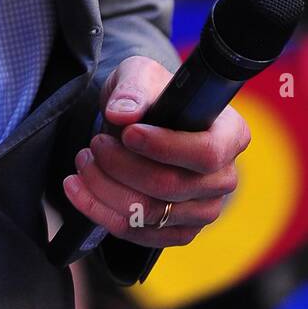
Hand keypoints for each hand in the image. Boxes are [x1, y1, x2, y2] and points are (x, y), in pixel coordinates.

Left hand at [61, 55, 250, 245]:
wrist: (138, 122)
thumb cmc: (148, 94)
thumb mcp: (140, 75)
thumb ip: (133, 89)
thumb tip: (122, 114)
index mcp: (230, 134)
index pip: (206, 153)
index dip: (164, 147)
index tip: (128, 133)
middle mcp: (224, 177)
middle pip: (170, 186)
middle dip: (121, 165)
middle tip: (94, 144)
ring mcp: (204, 210)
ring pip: (149, 213)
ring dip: (105, 188)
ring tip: (83, 160)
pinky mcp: (178, 231)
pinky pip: (137, 233)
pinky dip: (99, 211)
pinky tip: (77, 187)